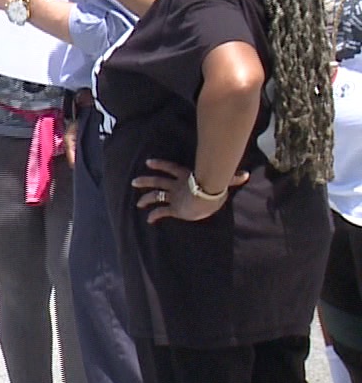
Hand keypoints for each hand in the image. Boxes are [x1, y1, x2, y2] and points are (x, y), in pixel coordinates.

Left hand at [132, 158, 248, 223]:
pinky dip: (154, 216)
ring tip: (138, 203)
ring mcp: (174, 197)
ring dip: (145, 199)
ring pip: (155, 195)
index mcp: (186, 177)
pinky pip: (162, 212)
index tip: (148, 162)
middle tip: (134, 182)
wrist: (206, 197)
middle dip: (146, 181)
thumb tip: (247, 174)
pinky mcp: (174, 208)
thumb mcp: (223, 182)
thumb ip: (232, 178)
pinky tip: (149, 220)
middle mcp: (177, 186)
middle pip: (157, 181)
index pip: (170, 168)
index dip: (159, 165)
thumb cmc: (214, 188)